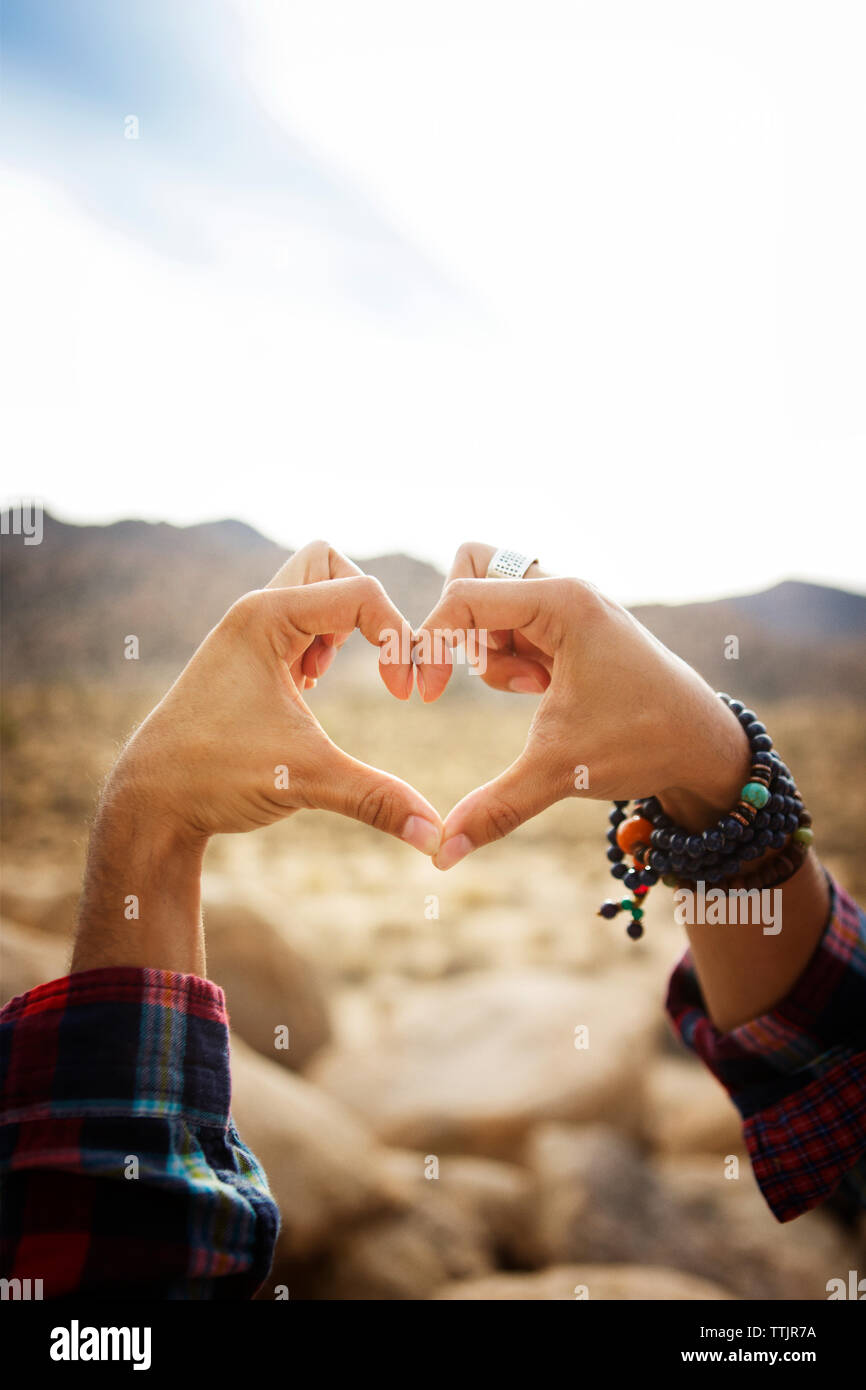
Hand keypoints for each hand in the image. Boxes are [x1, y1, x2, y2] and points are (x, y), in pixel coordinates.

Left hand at [108, 540, 441, 852]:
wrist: (151, 800)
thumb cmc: (215, 777)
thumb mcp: (306, 780)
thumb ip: (377, 799)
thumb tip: (435, 834)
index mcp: (266, 618)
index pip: (361, 592)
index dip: (400, 638)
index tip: (405, 694)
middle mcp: (255, 612)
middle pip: (330, 562)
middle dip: (366, 606)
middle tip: (366, 661)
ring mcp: (247, 632)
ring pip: (310, 586)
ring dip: (340, 623)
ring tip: (329, 677)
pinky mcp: (245, 655)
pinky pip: (295, 619)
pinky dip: (318, 641)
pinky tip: (309, 687)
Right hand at [415, 541, 751, 868]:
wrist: (703, 745)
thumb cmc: (643, 742)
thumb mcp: (562, 772)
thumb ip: (497, 807)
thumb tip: (443, 855)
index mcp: (563, 602)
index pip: (463, 595)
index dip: (428, 643)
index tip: (425, 695)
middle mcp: (565, 590)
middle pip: (472, 568)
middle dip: (460, 625)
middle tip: (480, 673)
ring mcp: (569, 605)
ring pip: (491, 598)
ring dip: (488, 645)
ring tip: (530, 689)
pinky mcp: (572, 626)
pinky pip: (513, 620)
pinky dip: (510, 654)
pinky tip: (540, 689)